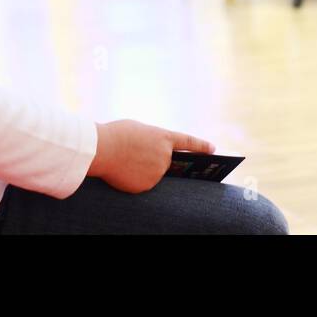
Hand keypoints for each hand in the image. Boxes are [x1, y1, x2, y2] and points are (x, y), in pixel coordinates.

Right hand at [87, 119, 215, 193]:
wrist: (103, 148)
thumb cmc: (117, 134)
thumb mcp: (139, 130)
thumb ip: (151, 141)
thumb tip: (151, 154)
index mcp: (164, 138)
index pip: (189, 143)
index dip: (202, 146)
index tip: (213, 149)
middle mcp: (165, 156)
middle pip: (165, 161)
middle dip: (153, 158)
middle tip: (138, 154)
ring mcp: (157, 173)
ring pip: (153, 174)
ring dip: (141, 169)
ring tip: (125, 160)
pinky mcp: (146, 186)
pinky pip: (143, 183)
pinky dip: (134, 179)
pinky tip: (123, 171)